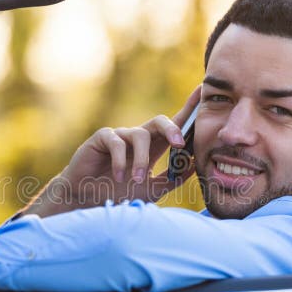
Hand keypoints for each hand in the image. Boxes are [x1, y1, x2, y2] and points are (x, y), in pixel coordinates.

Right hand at [25, 87, 200, 216]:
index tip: (203, 92)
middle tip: (179, 144)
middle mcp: (139, 137)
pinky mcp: (102, 138)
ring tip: (137, 180)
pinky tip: (119, 176)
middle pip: (160, 120)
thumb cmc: (120, 193)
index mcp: (154, 146)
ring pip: (139, 135)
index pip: (175, 125)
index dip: (189, 109)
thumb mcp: (152, 190)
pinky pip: (116, 141)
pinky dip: (120, 160)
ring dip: (140, 160)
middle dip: (173, 129)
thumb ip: (172, 179)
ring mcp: (120, 136)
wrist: (88, 200)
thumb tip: (196, 164)